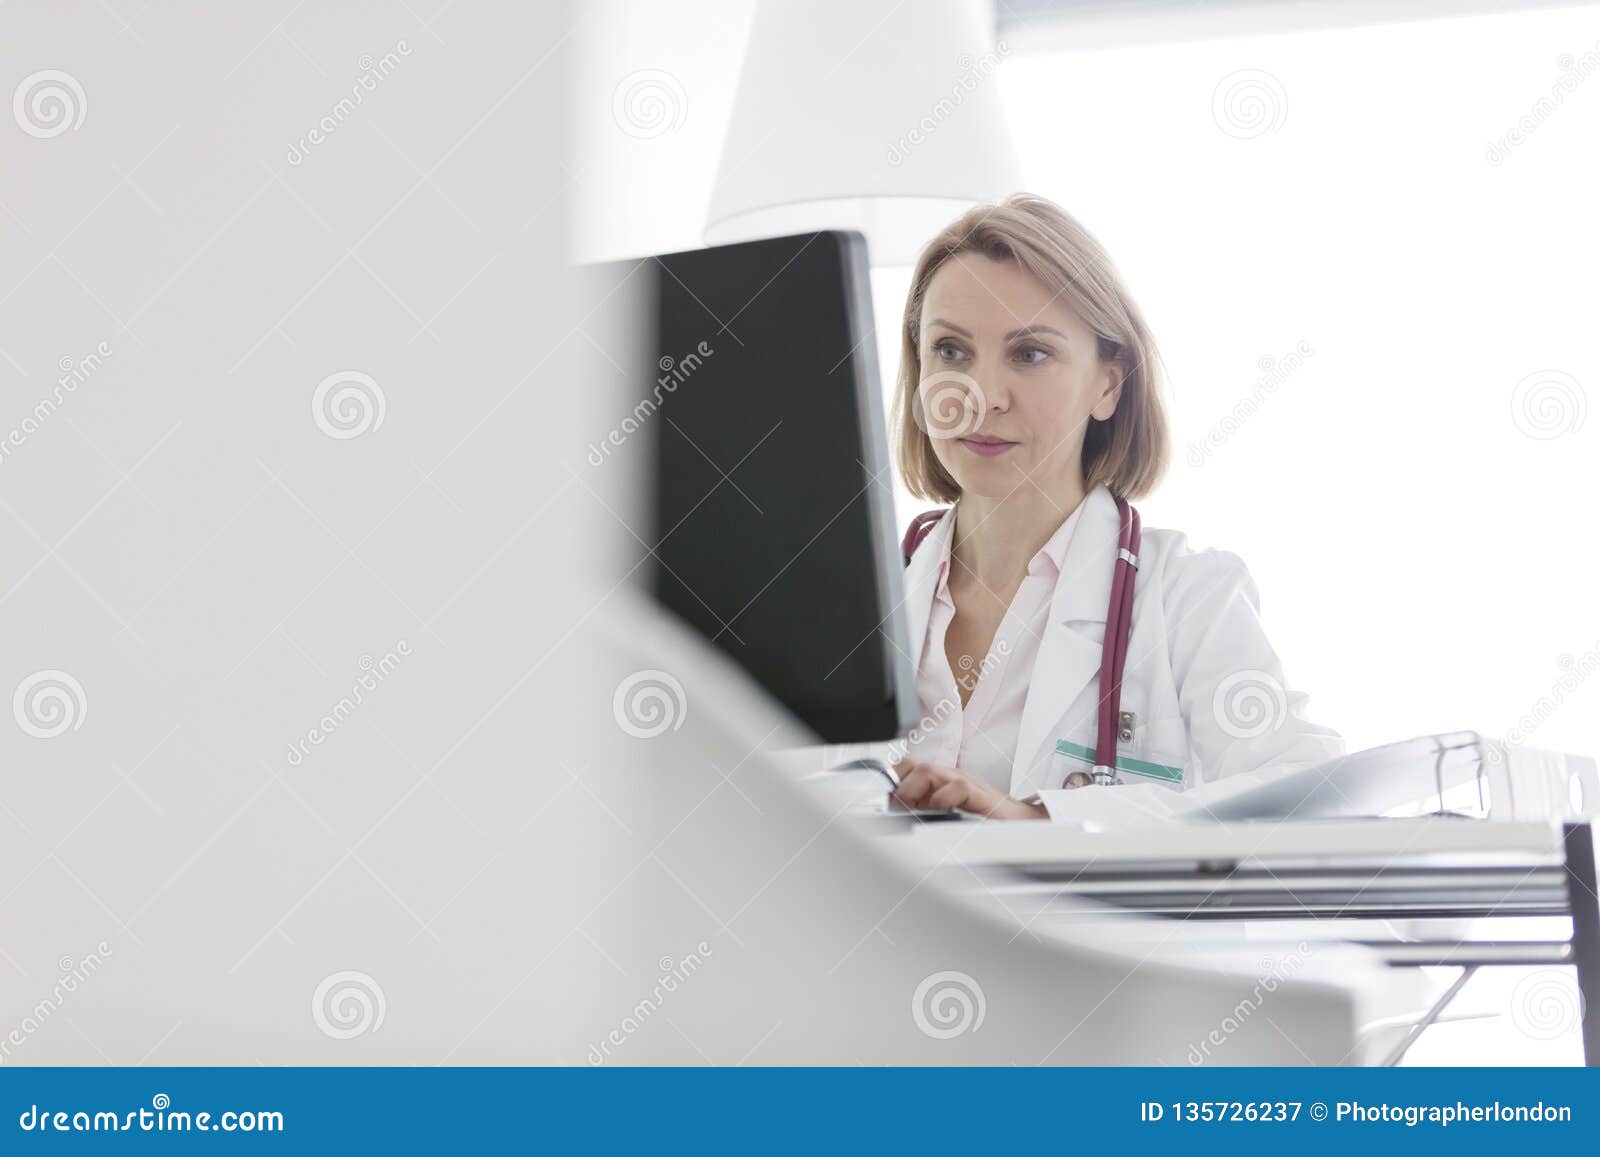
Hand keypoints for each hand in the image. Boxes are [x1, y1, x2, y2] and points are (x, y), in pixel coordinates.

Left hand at [891, 757, 1046, 819]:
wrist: (1022, 824)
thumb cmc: (985, 819)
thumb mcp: (947, 814)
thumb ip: (924, 809)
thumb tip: (895, 814)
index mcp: (939, 781)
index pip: (904, 767)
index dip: (891, 781)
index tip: (885, 802)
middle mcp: (949, 777)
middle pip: (911, 765)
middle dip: (898, 785)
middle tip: (898, 808)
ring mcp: (965, 783)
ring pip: (928, 771)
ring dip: (914, 791)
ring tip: (914, 809)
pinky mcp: (980, 795)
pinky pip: (957, 786)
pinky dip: (943, 799)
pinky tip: (942, 812)